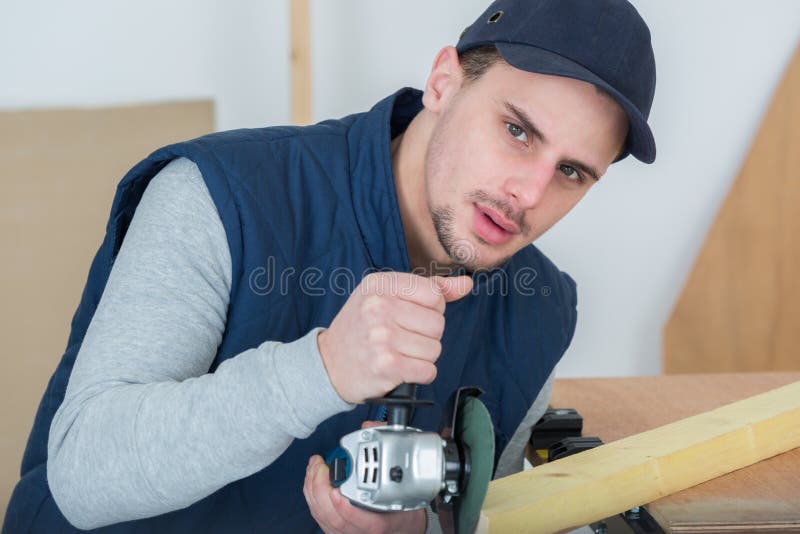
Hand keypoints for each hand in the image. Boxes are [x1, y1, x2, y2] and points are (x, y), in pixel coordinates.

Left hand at [304, 422, 427, 533]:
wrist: (401, 524)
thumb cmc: (403, 505)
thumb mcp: (406, 482)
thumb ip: (389, 452)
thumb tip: (369, 429)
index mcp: (383, 522)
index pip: (366, 522)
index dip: (347, 509)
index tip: (337, 492)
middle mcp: (363, 530)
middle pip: (335, 518)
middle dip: (321, 489)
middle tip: (320, 466)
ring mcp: (348, 532)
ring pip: (324, 517)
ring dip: (313, 490)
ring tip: (314, 468)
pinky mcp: (336, 530)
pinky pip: (319, 516)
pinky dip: (311, 497)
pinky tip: (311, 481)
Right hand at [317, 272, 472, 403]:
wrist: (328, 364)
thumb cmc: (360, 328)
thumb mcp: (387, 296)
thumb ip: (429, 288)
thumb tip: (465, 284)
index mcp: (380, 284)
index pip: (434, 294)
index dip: (430, 309)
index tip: (410, 316)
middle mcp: (379, 306)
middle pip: (437, 323)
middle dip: (426, 335)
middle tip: (401, 338)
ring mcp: (382, 336)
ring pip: (435, 348)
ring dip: (422, 356)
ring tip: (398, 353)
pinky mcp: (386, 365)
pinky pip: (428, 370)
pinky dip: (419, 374)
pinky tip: (401, 368)